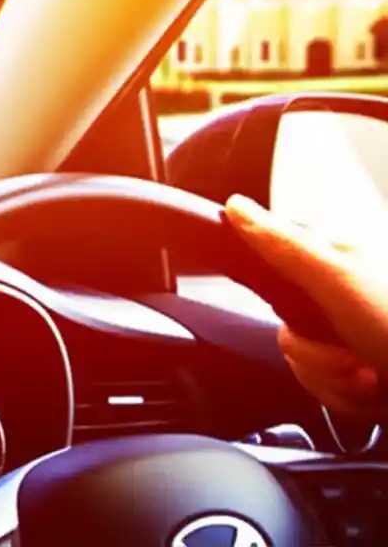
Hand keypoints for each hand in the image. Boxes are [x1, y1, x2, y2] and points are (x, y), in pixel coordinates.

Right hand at [225, 195, 387, 416]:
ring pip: (306, 368)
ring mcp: (359, 341)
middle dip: (316, 358)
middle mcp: (349, 301)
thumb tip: (236, 208)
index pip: (276, 279)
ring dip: (337, 384)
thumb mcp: (343, 282)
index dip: (283, 310)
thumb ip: (286, 245)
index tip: (304, 321)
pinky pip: (328, 395)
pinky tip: (379, 395)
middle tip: (352, 359)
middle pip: (287, 333)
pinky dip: (353, 402)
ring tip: (374, 381)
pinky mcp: (368, 378)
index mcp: (344, 266)